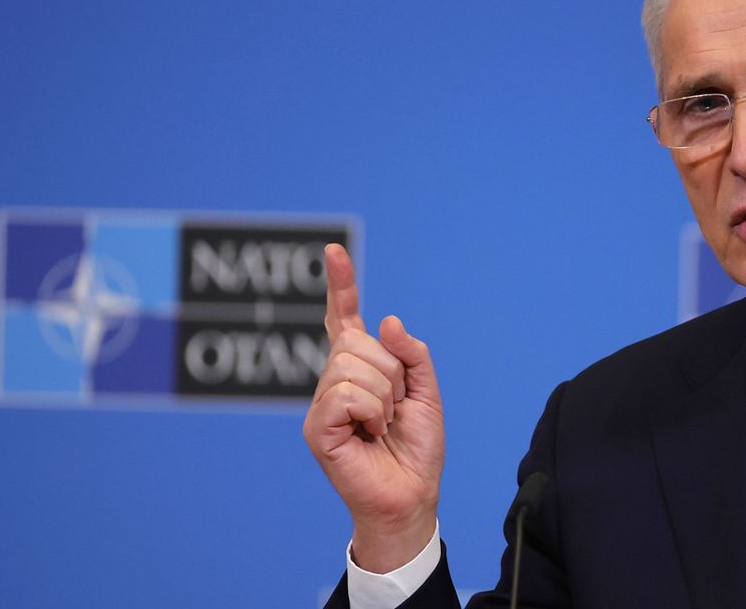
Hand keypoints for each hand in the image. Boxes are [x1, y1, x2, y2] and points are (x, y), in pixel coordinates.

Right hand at [302, 243, 444, 571]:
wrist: (412, 494)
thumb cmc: (416, 447)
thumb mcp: (427, 392)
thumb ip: (413, 354)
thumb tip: (386, 321)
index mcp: (360, 368)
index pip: (345, 318)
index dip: (341, 285)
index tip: (334, 251)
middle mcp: (335, 380)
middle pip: (357, 341)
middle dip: (391, 371)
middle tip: (396, 406)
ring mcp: (323, 403)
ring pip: (353, 366)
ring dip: (384, 395)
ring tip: (383, 424)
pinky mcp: (318, 428)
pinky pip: (345, 394)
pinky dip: (370, 410)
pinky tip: (371, 432)